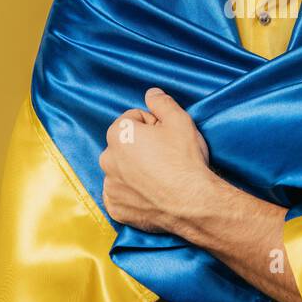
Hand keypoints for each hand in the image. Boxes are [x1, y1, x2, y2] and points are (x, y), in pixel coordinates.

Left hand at [97, 87, 213, 235]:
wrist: (194, 202)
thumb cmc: (185, 160)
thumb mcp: (180, 120)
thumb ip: (162, 102)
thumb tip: (151, 93)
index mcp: (118, 134)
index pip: (134, 120)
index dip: (154, 125)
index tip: (168, 137)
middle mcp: (107, 159)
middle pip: (125, 145)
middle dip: (142, 148)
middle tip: (166, 157)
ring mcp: (110, 186)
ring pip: (123, 171)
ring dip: (136, 171)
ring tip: (161, 177)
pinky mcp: (116, 208)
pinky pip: (122, 195)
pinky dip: (133, 195)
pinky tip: (152, 193)